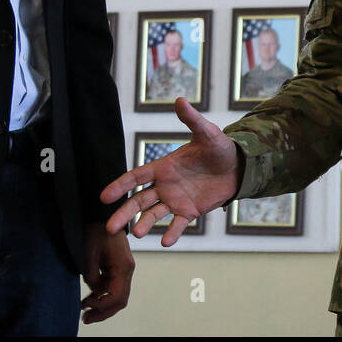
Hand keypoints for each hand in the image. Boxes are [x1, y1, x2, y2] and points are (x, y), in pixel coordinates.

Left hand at [80, 224, 133, 323]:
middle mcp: (127, 269)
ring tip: (85, 308)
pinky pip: (113, 286)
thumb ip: (92, 277)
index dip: (101, 307)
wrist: (100, 216)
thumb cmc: (97, 231)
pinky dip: (102, 294)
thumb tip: (93, 291)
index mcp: (123, 266)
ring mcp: (124, 268)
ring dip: (102, 304)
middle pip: (120, 300)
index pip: (116, 296)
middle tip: (87, 318)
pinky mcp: (118, 267)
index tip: (86, 308)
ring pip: (117, 295)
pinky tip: (90, 295)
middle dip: (103, 312)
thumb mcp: (89, 256)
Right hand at [101, 97, 239, 245]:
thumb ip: (192, 120)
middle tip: (110, 228)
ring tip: (138, 234)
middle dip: (124, 213)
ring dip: (145, 224)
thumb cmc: (219, 147)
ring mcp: (175, 200)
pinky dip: (172, 233)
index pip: (136, 177)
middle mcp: (165, 185)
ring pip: (154, 214)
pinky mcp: (189, 211)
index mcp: (163, 167)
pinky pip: (177, 224)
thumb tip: (180, 100)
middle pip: (138, 201)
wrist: (238, 166)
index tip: (104, 197)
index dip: (119, 186)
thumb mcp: (207, 133)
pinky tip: (167, 242)